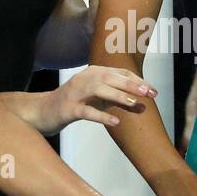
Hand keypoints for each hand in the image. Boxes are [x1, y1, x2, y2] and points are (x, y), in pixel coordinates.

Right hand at [41, 65, 156, 132]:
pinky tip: (115, 122)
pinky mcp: (68, 109)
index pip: (119, 73)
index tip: (154, 91)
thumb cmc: (74, 104)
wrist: (42, 112)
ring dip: (118, 96)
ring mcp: (74, 93)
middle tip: (149, 94)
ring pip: (99, 90)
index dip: (138, 81)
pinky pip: (87, 112)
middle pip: (110, 78)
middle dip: (131, 85)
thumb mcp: (96, 97)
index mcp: (93, 72)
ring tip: (134, 104)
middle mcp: (84, 78)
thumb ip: (116, 97)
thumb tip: (141, 103)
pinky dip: (101, 116)